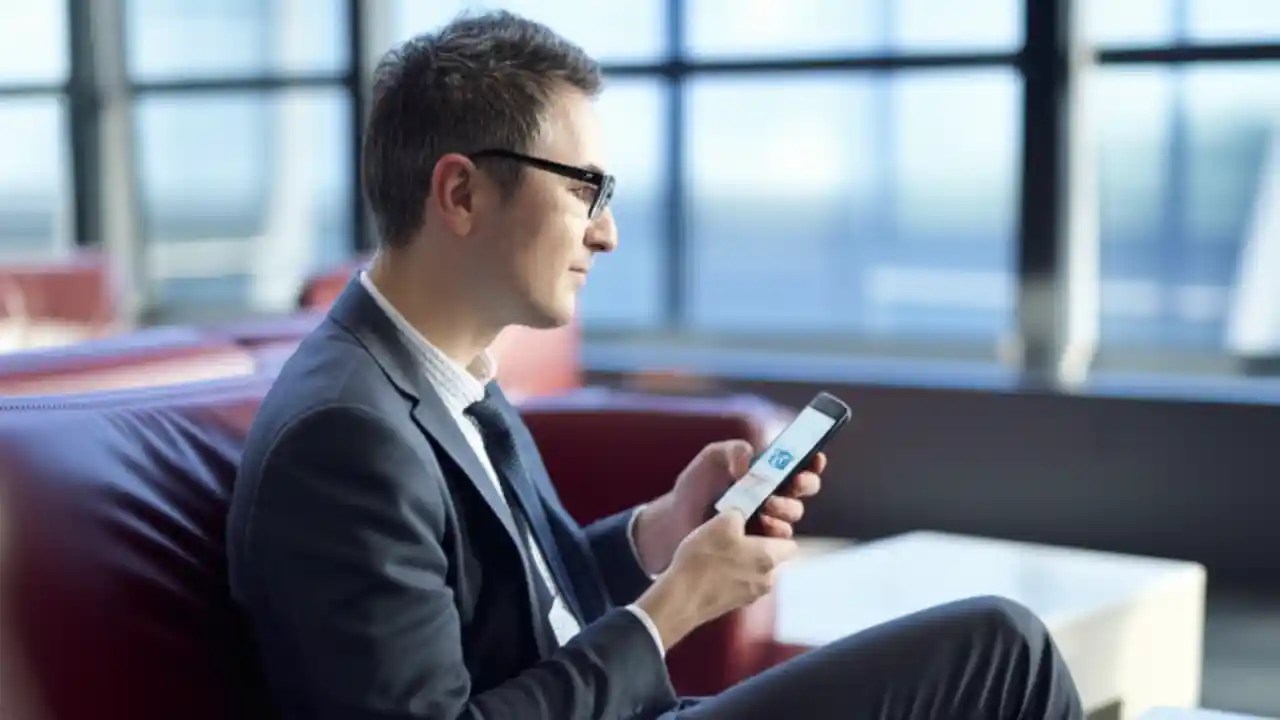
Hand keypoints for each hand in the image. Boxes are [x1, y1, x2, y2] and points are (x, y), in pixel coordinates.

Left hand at [632, 440, 825, 574]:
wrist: (676, 520)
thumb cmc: (696, 486)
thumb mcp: (712, 458)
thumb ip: (734, 451)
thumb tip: (752, 466)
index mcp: (767, 470)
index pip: (800, 462)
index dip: (812, 459)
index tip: (814, 457)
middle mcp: (774, 494)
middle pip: (806, 488)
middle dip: (804, 484)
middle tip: (792, 484)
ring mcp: (769, 520)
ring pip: (794, 515)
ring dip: (786, 509)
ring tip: (766, 508)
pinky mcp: (760, 543)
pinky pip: (780, 542)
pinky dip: (774, 533)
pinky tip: (760, 528)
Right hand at [635, 511, 798, 649]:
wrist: (680, 598)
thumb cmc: (704, 559)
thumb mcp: (722, 522)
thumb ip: (741, 512)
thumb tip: (743, 513)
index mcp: (770, 558)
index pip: (790, 545)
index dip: (777, 531)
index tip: (760, 524)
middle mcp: (767, 580)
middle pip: (772, 558)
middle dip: (756, 546)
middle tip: (734, 535)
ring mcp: (751, 596)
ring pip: (754, 571)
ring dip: (742, 561)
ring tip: (717, 551)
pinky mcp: (733, 605)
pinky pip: (739, 584)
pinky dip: (730, 575)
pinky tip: (709, 568)